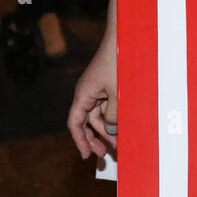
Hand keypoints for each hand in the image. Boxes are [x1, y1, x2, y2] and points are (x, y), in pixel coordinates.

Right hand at [68, 36, 117, 158]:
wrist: (122, 40)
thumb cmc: (116, 64)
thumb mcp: (117, 94)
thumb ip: (113, 115)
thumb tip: (111, 130)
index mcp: (83, 95)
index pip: (75, 123)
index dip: (79, 140)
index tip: (85, 156)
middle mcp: (86, 94)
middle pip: (86, 122)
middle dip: (95, 139)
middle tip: (105, 155)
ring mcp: (95, 90)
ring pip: (97, 116)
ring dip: (106, 130)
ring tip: (118, 144)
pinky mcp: (105, 86)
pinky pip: (105, 107)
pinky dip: (111, 118)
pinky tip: (120, 126)